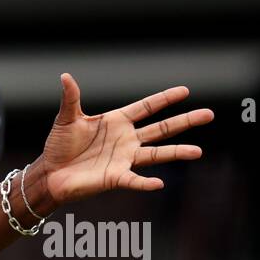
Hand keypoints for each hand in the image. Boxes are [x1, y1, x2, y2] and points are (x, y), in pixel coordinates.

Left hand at [37, 73, 213, 206]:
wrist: (50, 173)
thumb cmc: (59, 146)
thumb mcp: (67, 119)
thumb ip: (71, 98)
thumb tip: (65, 76)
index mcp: (117, 121)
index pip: (147, 107)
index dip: (165, 99)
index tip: (185, 90)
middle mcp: (126, 140)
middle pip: (161, 128)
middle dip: (185, 121)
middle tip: (209, 114)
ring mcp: (123, 159)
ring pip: (156, 154)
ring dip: (176, 152)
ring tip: (198, 152)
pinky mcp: (115, 177)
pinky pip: (133, 180)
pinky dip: (145, 182)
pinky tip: (159, 183)